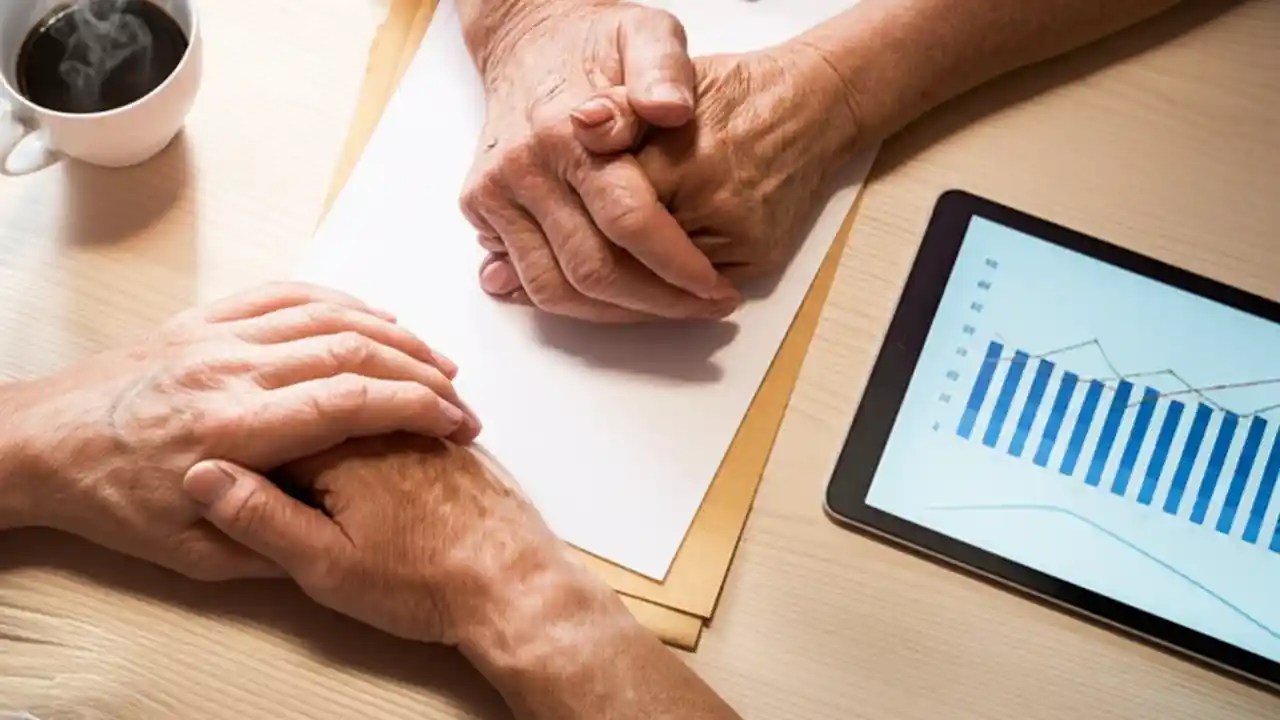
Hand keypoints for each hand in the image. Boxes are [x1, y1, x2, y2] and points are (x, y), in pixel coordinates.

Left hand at [3, 283, 478, 580]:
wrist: (42, 443)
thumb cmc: (112, 497)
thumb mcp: (191, 556)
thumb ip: (267, 544)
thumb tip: (332, 531)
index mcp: (236, 429)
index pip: (350, 402)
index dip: (416, 406)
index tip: (453, 421)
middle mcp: (233, 371)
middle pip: (353, 350)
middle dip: (420, 370)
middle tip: (457, 395)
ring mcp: (219, 336)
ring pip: (328, 315)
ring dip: (391, 333)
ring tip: (432, 358)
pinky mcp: (206, 320)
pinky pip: (287, 293)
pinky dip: (340, 300)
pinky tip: (373, 316)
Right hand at [186, 436, 743, 718]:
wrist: (514, 585)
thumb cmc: (422, 582)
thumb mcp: (326, 566)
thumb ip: (262, 518)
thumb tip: (201, 475)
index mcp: (339, 446)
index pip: (270, 415)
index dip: (243, 434)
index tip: (227, 453)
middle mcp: (380, 422)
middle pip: (317, 396)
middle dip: (291, 413)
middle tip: (272, 463)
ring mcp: (419, 424)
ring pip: (364, 399)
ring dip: (340, 407)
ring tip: (317, 462)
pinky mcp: (448, 436)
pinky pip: (402, 412)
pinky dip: (383, 420)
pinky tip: (373, 451)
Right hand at [482, 45, 859, 293]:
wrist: (528, 38)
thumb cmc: (598, 43)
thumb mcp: (647, 34)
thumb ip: (664, 70)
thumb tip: (671, 110)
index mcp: (567, 130)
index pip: (628, 220)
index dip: (676, 265)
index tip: (715, 287)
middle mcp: (523, 166)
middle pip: (592, 269)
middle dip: (655, 302)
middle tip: (703, 307)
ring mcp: (494, 191)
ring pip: (553, 288)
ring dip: (615, 315)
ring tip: (667, 310)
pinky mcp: (478, 207)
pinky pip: (526, 277)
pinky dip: (574, 301)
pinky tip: (620, 301)